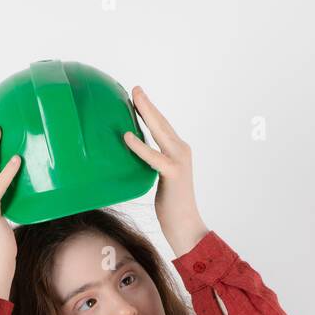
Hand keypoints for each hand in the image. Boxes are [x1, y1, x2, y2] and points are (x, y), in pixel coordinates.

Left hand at [122, 86, 208, 256]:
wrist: (187, 226)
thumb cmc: (171, 207)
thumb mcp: (159, 180)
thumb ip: (151, 165)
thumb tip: (133, 157)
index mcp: (177, 152)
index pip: (161, 126)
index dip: (150, 110)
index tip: (137, 96)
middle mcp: (181, 151)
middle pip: (161, 123)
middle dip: (147, 105)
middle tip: (134, 88)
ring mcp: (179, 160)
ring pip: (160, 132)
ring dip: (147, 113)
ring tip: (133, 99)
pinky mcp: (173, 173)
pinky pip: (153, 157)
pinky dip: (140, 146)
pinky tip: (127, 137)